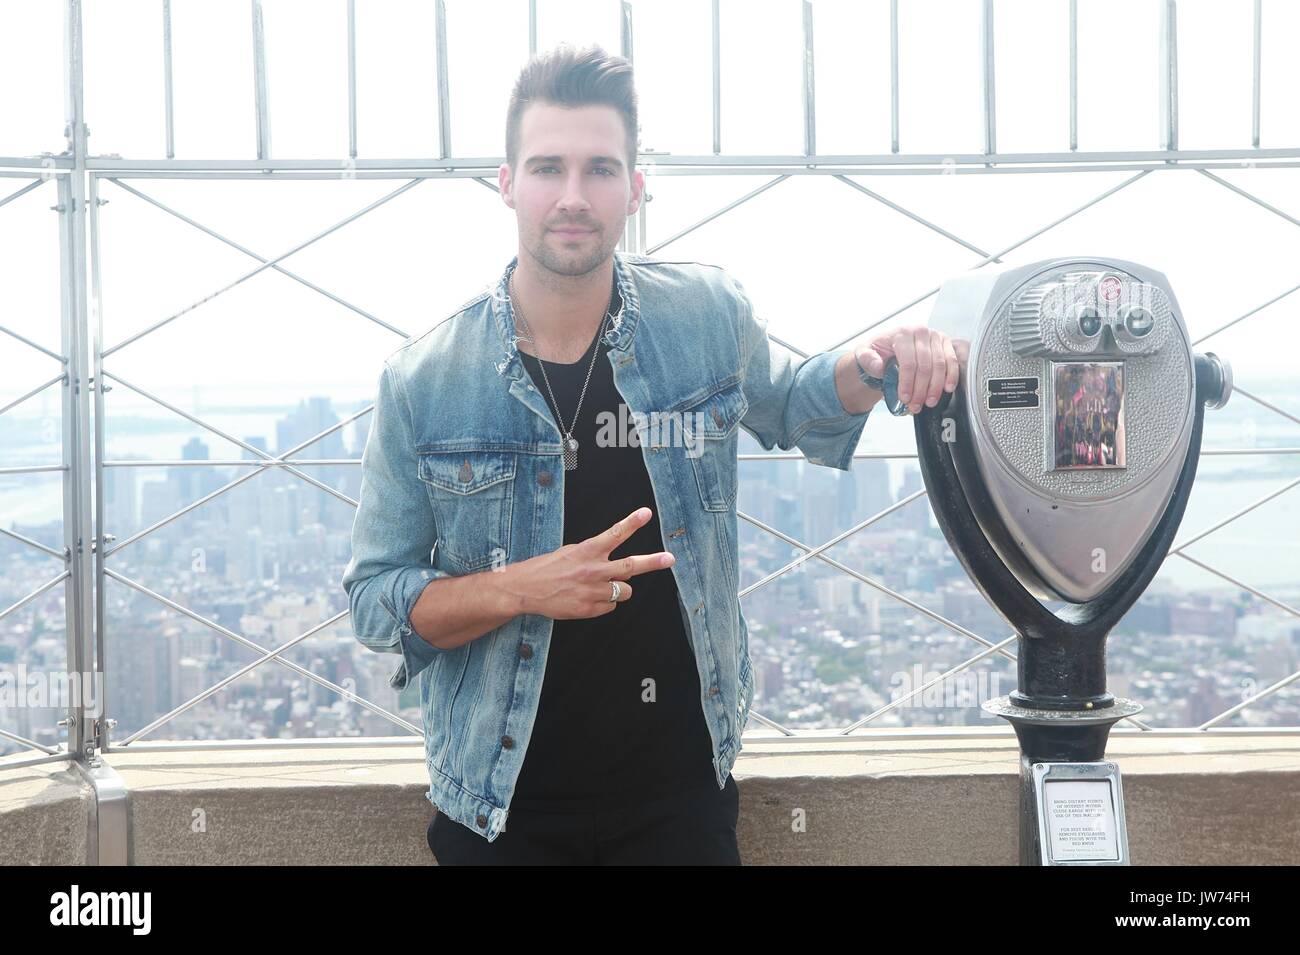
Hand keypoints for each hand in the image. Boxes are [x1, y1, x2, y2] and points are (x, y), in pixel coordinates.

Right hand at [504, 507, 675, 619]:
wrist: (527, 589)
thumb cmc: (549, 568)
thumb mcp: (571, 551)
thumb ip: (596, 555)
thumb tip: (617, 565)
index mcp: (588, 551)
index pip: (615, 534)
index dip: (632, 523)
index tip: (646, 512)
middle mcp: (593, 570)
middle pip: (630, 567)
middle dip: (653, 561)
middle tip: (669, 558)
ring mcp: (592, 591)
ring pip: (624, 592)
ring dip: (618, 589)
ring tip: (600, 587)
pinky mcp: (589, 609)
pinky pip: (610, 607)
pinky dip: (604, 603)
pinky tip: (588, 598)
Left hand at [856, 326, 968, 414]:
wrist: (890, 348)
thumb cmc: (878, 351)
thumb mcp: (865, 354)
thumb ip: (867, 359)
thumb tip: (878, 366)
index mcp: (902, 333)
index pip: (908, 362)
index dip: (908, 383)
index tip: (905, 398)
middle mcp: (921, 332)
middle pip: (925, 366)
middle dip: (921, 389)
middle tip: (916, 405)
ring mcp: (935, 336)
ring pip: (940, 365)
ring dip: (936, 387)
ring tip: (929, 402)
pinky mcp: (945, 343)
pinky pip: (952, 360)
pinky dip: (952, 376)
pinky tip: (947, 388)